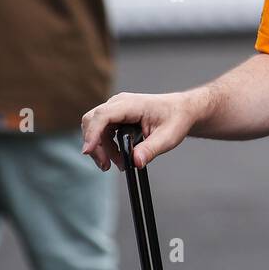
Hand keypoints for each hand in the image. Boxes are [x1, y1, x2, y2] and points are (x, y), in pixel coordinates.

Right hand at [81, 90, 195, 171]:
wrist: (180, 111)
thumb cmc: (175, 119)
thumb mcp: (167, 137)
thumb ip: (150, 149)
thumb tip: (135, 162)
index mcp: (132, 104)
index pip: (103, 115)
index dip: (93, 133)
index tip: (88, 151)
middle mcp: (119, 103)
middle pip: (92, 121)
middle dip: (94, 145)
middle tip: (105, 166)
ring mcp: (116, 109)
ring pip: (95, 127)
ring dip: (101, 148)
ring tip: (118, 165)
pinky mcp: (116, 117)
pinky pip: (102, 131)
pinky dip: (105, 146)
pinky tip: (117, 157)